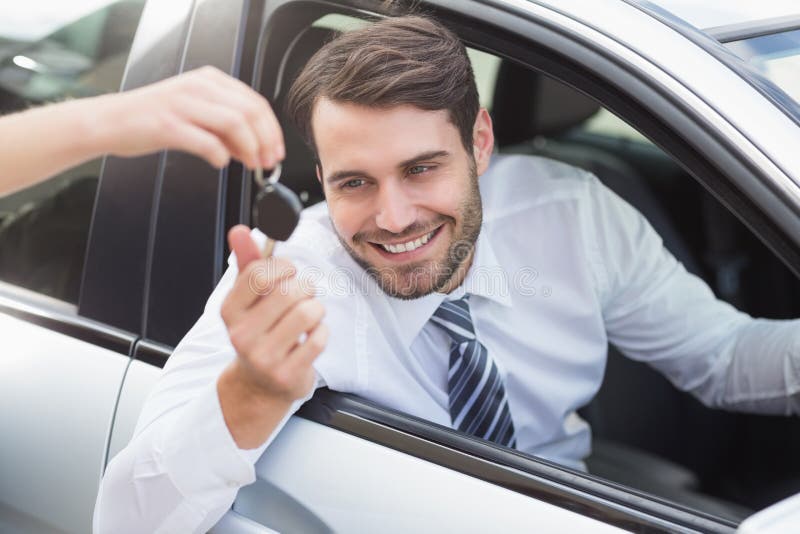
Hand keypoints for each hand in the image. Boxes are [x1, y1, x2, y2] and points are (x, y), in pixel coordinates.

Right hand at [94, 66, 283, 168]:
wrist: (109, 121)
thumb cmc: (152, 119)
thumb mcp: (195, 113)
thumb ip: (225, 128)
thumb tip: (256, 149)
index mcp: (209, 80)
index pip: (255, 102)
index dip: (272, 130)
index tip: (277, 151)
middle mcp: (198, 87)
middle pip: (250, 112)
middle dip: (266, 141)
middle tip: (267, 162)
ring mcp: (182, 104)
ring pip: (234, 123)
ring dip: (249, 149)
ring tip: (249, 164)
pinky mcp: (168, 125)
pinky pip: (207, 142)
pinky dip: (220, 156)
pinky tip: (220, 163)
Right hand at [220, 225, 326, 403]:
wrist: (258, 385)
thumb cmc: (258, 331)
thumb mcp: (248, 298)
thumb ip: (247, 262)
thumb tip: (240, 230)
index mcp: (230, 311)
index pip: (258, 273)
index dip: (282, 266)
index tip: (288, 272)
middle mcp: (242, 335)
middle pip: (288, 291)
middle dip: (305, 287)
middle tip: (303, 294)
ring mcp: (264, 357)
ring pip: (308, 312)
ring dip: (316, 308)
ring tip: (307, 315)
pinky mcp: (287, 373)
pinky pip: (319, 337)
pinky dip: (321, 332)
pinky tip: (309, 337)